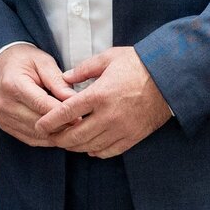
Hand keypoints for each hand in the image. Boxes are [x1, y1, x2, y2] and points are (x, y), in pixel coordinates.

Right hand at [0, 44, 76, 147]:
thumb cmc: (22, 61)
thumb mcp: (42, 61)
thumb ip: (57, 80)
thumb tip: (73, 98)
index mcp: (13, 85)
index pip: (41, 104)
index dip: (62, 112)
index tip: (80, 114)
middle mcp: (5, 104)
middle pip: (39, 122)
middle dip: (62, 124)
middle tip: (81, 123)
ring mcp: (3, 117)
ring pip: (36, 134)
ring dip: (56, 133)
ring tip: (72, 127)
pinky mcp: (5, 126)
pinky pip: (30, 139)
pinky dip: (46, 138)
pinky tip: (59, 132)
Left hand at [36, 46, 173, 157]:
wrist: (170, 77)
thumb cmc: (139, 64)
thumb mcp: (109, 58)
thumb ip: (84, 69)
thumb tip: (65, 78)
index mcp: (99, 94)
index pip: (65, 113)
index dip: (49, 122)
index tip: (40, 125)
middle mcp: (108, 115)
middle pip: (74, 136)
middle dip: (59, 139)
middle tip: (51, 137)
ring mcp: (121, 129)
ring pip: (89, 147)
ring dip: (75, 146)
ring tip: (68, 141)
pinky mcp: (133, 137)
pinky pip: (108, 151)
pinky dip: (95, 151)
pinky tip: (90, 147)